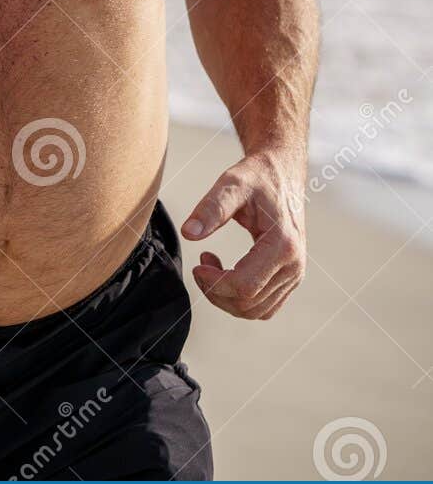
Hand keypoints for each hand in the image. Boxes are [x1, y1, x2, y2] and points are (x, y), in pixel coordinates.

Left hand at [181, 149, 305, 319]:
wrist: (281, 172)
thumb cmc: (257, 177)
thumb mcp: (231, 184)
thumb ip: (210, 208)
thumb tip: (188, 234)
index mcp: (283, 245)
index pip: (245, 286)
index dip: (214, 283)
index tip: (197, 264)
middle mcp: (295, 266)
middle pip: (248, 303)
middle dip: (216, 291)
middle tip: (200, 264)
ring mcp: (295, 275)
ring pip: (255, 311)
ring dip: (225, 297)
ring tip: (210, 264)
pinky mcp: (290, 278)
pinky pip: (263, 307)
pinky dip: (239, 298)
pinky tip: (226, 272)